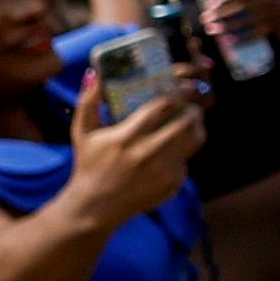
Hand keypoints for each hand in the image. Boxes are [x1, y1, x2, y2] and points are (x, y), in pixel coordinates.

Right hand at [68, 55, 206, 215]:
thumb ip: (88, 102)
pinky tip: (173, 149)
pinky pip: (187, 160)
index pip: (162, 106)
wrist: (96, 206)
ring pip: (194, 141)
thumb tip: (93, 74)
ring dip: (196, 128)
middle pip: (186, 122)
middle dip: (193, 109)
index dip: (177, 93)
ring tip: (189, 122)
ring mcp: (163, 170)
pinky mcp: (172, 184)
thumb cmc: (89, 164)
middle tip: (192, 105)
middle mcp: (147, 153)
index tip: (183, 87)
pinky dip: (183, 152)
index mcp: (126, 137)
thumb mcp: (82, 132)